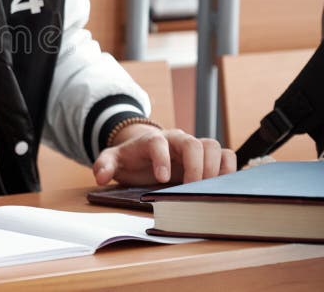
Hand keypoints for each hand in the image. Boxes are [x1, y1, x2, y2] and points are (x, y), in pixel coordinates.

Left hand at [92, 125, 235, 185]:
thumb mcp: (113, 160)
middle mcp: (176, 140)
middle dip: (195, 167)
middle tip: (191, 189)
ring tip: (208, 189)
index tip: (162, 179)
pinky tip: (222, 186)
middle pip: (193, 143)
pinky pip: (225, 155)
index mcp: (152, 140)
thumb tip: (100, 176)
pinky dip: (229, 169)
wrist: (143, 153)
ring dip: (214, 168)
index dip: (161, 159)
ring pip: (212, 146)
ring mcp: (193, 147)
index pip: (158, 143)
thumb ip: (104, 165)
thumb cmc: (131, 159)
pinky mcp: (207, 156)